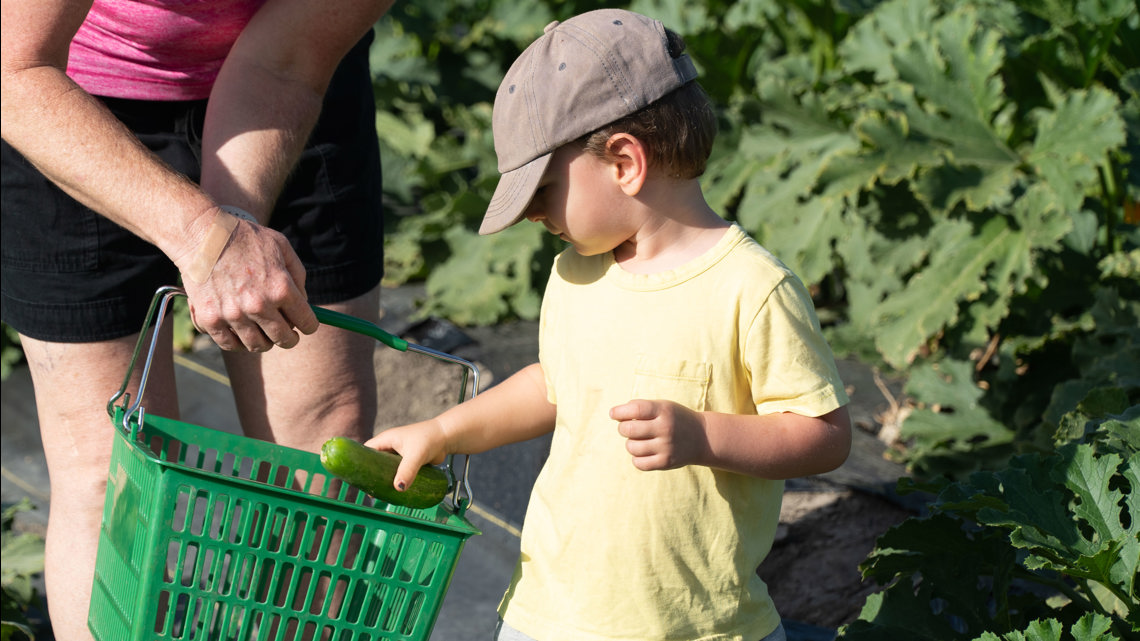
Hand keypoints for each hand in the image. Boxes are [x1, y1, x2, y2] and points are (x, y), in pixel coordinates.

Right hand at [181, 216, 317, 351]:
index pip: (306, 323)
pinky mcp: (210, 319)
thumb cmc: (245, 237)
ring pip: (257, 345)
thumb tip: (303, 302)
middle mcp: (259, 305)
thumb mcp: (281, 247)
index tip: (305, 326)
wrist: (202, 234)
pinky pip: (229, 344)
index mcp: (281, 288)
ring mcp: (233, 315)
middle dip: (290, 338)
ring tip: (263, 332)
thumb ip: (297, 275)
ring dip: (264, 341)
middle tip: (287, 334)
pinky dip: (237, 342)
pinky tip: (240, 332)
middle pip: (284, 339)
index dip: (309, 326)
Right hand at [366, 420, 448, 491]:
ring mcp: (399, 454)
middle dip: (372, 475)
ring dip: (384, 480)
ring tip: (380, 494)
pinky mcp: (408, 462)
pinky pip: (398, 473)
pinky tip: (395, 492)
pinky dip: (396, 481)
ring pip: (387, 469)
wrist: (447, 437)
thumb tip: (398, 488)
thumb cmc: (430, 439)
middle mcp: (390, 446)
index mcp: (386, 439)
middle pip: (375, 462)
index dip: (361, 462)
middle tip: (370, 489)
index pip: (366, 450)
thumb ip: (407, 470)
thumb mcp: (415, 455)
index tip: (358, 476)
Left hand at [610, 399, 710, 470]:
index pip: (635, 409)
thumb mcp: (662, 406)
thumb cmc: (674, 419)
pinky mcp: (666, 462)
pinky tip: (644, 452)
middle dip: (623, 428)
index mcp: (664, 410)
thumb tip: (614, 414)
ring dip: (630, 443)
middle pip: (629, 429)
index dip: (619, 411)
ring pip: (631, 447)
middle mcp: (665, 428)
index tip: (613, 413)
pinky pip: (638, 463)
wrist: (702, 437)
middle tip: (627, 428)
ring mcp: (666, 447)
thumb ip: (640, 408)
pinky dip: (636, 458)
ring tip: (639, 440)